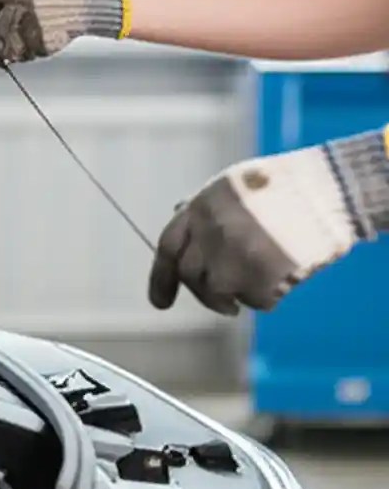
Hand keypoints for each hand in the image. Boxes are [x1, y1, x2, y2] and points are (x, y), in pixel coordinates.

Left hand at [148, 144, 364, 314]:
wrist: (329, 189)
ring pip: (217, 292)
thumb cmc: (285, 185)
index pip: (167, 247)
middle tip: (222, 303)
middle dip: (202, 293)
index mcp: (201, 206)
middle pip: (190, 275)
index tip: (160, 303)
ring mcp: (232, 255)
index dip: (160, 279)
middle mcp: (209, 231)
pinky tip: (283, 278)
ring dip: (233, 297)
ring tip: (256, 284)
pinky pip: (254, 300)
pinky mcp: (260, 277)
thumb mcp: (231, 185)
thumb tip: (178, 216)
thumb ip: (204, 207)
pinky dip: (266, 297)